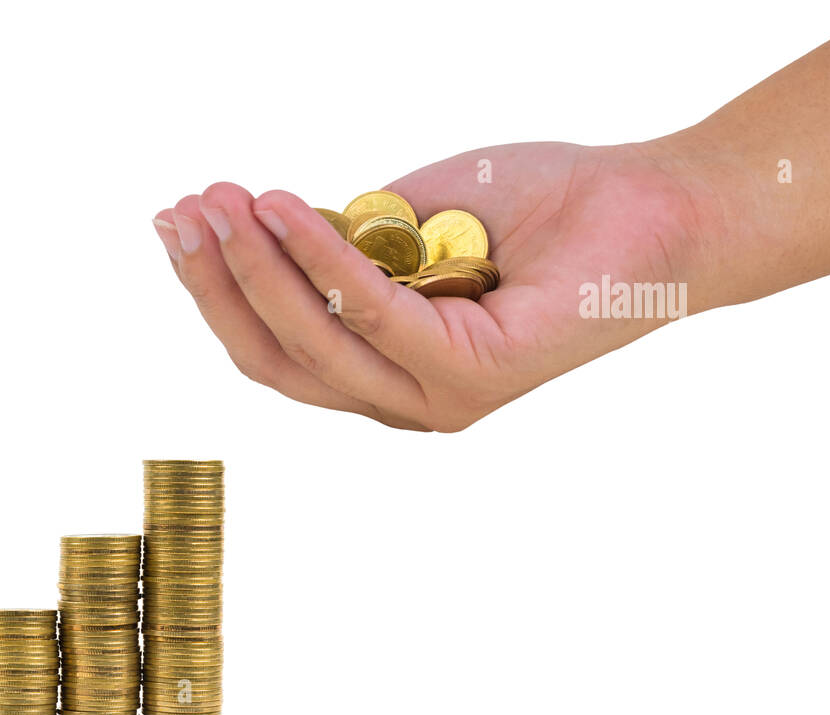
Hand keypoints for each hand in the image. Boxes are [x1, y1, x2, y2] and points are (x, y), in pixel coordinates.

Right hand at [153, 140, 710, 430]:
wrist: (652, 209)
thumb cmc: (536, 211)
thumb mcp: (407, 222)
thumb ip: (338, 244)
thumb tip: (263, 233)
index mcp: (382, 371)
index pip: (275, 347)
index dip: (217, 288)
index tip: (178, 222)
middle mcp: (401, 399)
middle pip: (277, 357)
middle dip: (217, 283)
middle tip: (181, 211)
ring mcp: (435, 398)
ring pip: (313, 342)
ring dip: (254, 268)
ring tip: (219, 200)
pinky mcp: (471, 376)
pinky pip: (374, 312)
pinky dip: (321, 257)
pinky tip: (283, 206)